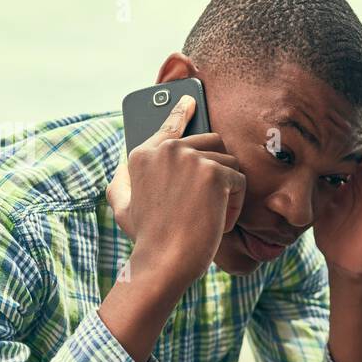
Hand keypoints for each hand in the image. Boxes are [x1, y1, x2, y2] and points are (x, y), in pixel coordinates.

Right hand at [107, 94, 245, 287]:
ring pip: (229, 163)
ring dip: (226, 192)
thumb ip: (124, 179)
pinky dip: (234, 205)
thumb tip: (125, 162)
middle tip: (206, 203)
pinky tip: (217, 221)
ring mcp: (190, 158)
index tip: (192, 100)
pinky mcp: (213, 172)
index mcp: (143, 154)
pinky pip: (239, 181)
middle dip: (216, 172)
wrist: (164, 261)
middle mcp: (166, 149)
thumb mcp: (122, 205)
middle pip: (211, 143)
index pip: (169, 124)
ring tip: (209, 216)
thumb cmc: (147, 239)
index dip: (182, 110)